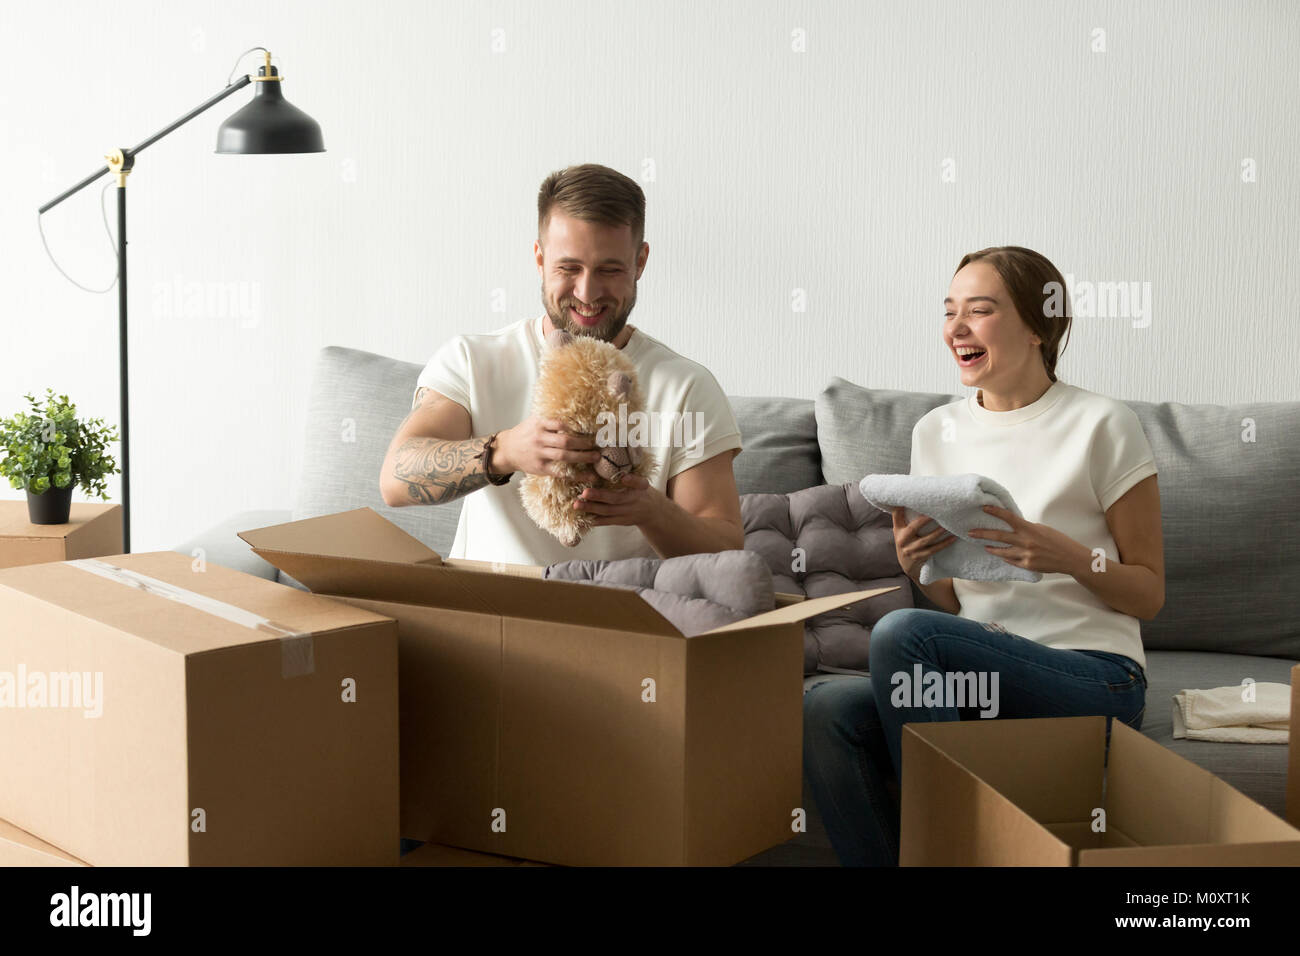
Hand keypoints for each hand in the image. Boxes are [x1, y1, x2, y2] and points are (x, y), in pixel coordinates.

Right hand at [495, 416, 602, 482]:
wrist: (507, 450)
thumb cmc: (525, 433)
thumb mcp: (534, 421)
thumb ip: (551, 418)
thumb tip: (575, 411)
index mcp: (539, 424)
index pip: (560, 424)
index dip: (576, 426)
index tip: (590, 428)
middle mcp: (539, 439)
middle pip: (565, 441)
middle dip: (583, 443)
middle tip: (597, 444)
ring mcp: (540, 455)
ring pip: (564, 457)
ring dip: (583, 457)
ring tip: (596, 457)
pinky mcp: (542, 468)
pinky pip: (562, 472)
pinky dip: (577, 475)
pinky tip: (590, 477)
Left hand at [572, 473, 659, 527]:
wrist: (653, 513)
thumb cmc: (642, 491)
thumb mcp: (642, 480)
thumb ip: (630, 473)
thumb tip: (609, 457)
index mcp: (642, 488)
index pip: (640, 483)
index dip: (632, 480)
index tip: (624, 477)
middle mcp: (635, 500)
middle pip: (617, 499)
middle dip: (600, 496)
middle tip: (584, 493)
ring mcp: (628, 513)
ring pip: (608, 511)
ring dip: (591, 508)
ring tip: (577, 505)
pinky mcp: (622, 521)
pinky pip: (606, 522)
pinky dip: (593, 521)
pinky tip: (581, 519)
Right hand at [891, 507, 956, 581]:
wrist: (908, 566)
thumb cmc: (908, 543)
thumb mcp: (903, 532)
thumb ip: (907, 519)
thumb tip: (918, 501)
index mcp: (898, 530)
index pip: (896, 515)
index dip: (899, 507)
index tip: (906, 498)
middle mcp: (902, 539)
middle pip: (913, 528)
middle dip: (924, 520)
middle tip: (935, 512)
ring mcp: (910, 550)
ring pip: (925, 540)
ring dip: (937, 533)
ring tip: (947, 526)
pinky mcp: (919, 557)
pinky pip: (934, 550)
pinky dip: (944, 544)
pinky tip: (953, 538)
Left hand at [969, 505, 1088, 575]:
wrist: (1070, 558)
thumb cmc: (1057, 541)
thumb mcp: (1042, 529)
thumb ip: (1026, 528)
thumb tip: (1014, 526)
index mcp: (1030, 529)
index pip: (1009, 518)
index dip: (995, 512)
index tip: (984, 508)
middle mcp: (1025, 541)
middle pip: (999, 536)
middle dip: (982, 533)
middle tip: (970, 532)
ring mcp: (1025, 555)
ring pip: (1002, 552)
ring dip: (991, 548)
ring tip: (984, 546)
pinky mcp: (1027, 565)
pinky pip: (1011, 561)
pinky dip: (1005, 557)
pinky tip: (1000, 555)